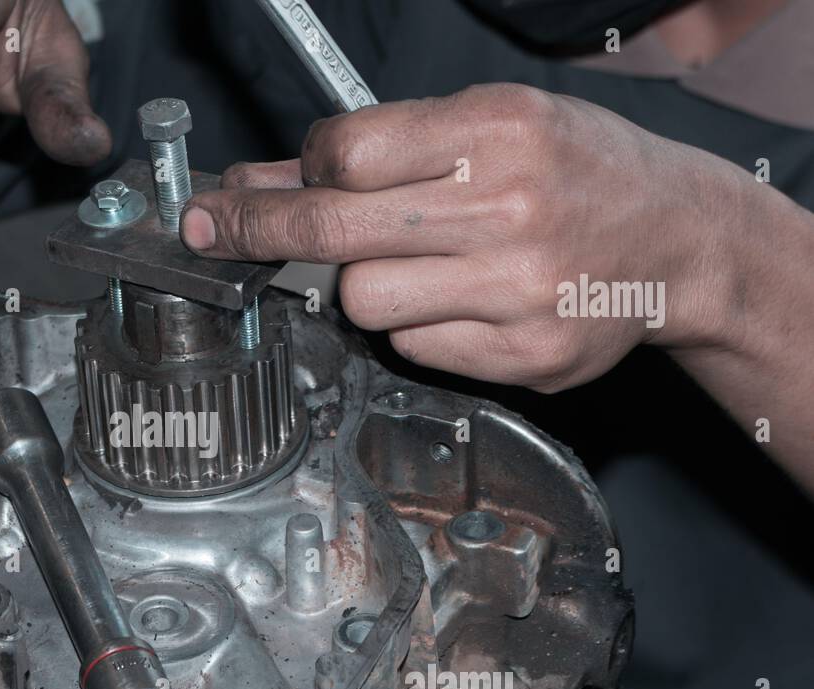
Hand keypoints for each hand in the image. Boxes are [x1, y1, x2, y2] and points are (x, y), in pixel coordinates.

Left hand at [180, 83, 751, 391]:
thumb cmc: (573, 171)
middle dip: (257, 230)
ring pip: (362, 300)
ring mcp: (518, 289)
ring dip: (359, 285)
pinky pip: (413, 346)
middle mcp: (508, 208)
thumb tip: (262, 181)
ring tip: (412, 265)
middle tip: (217, 229)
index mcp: (499, 131)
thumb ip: (380, 150)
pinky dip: (415, 325)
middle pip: (331, 230)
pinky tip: (460, 301)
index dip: (300, 170)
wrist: (678, 239)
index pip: (346, 152)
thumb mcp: (490, 127)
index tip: (282, 180)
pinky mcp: (525, 355)